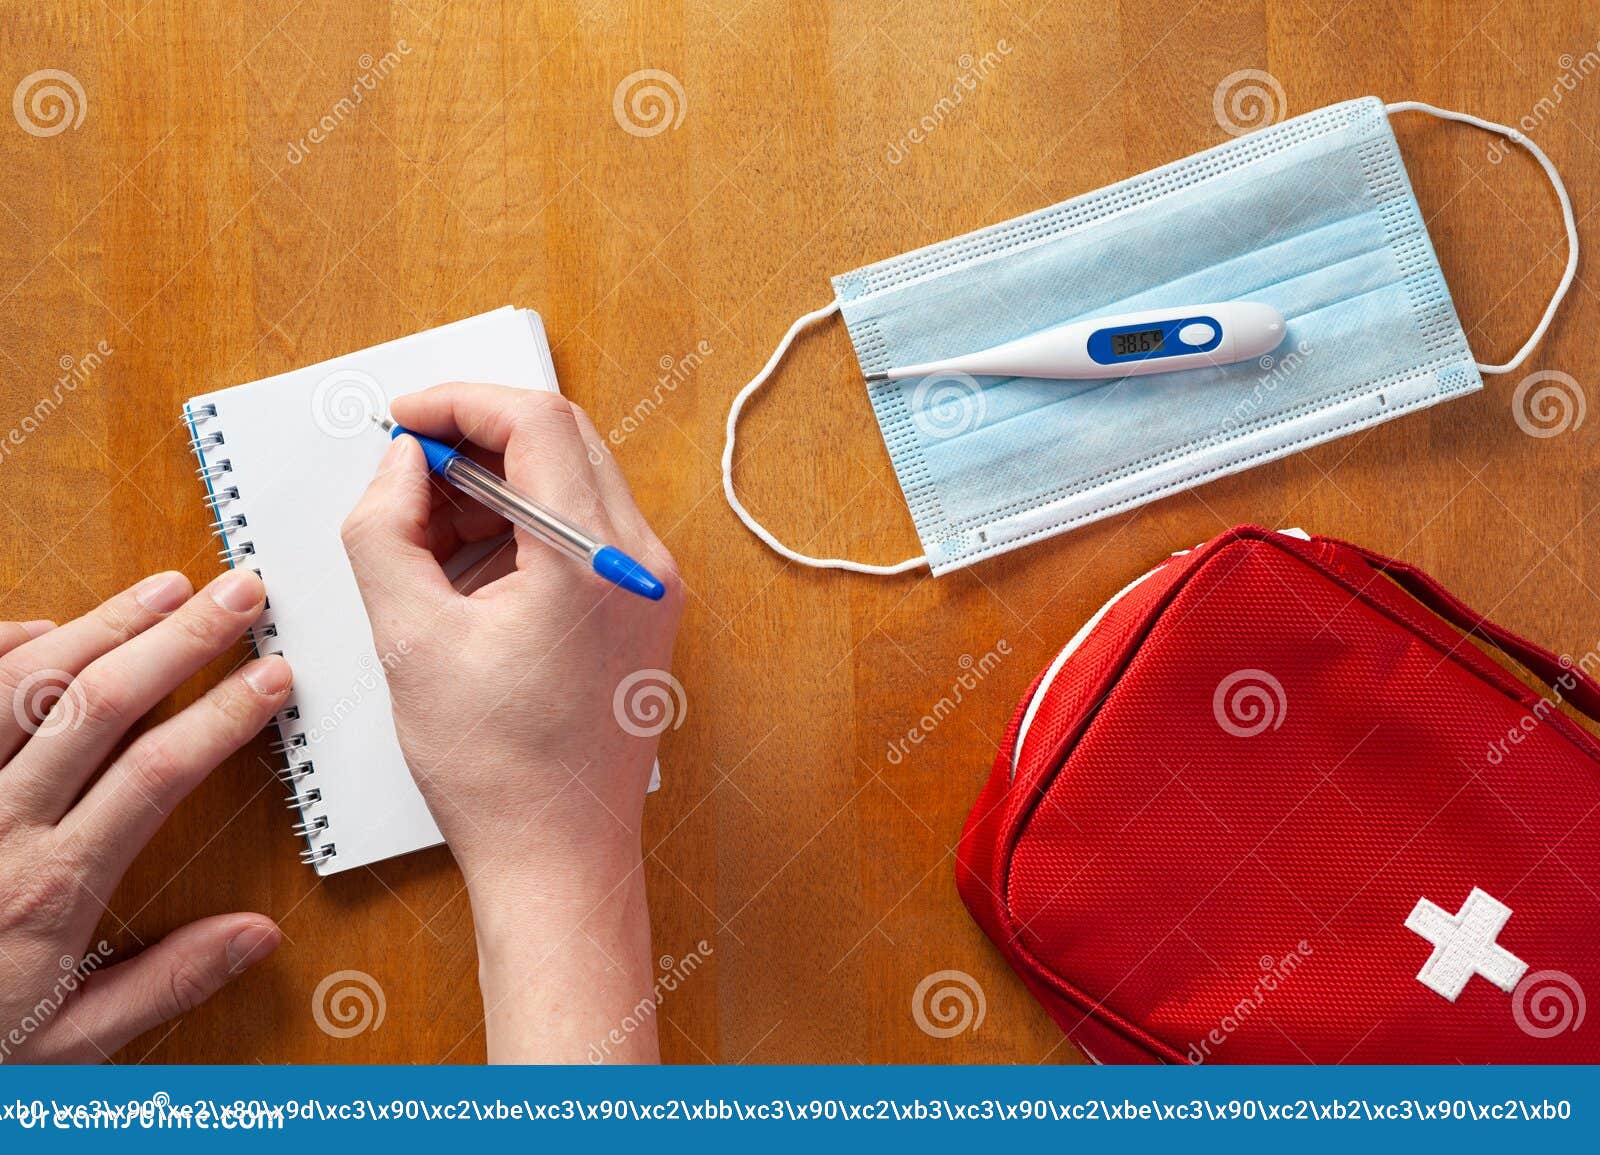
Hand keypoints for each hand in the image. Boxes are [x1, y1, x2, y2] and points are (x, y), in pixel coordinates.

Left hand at [0, 569, 288, 1061]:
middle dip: (181, 639)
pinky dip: (1, 648)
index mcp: (50, 889)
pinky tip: (45, 625)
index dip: (223, 714)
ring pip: (27, 683)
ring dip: (102, 625)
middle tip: (239, 592)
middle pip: (100, 704)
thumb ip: (162, 985)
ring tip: (165, 587)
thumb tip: (259, 936)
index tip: (274, 676)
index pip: (157, 774)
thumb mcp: (63, 1044)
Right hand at [340, 383, 682, 1061]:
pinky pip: (584, 534)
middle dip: (475, 444)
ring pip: (572, 485)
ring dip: (496, 491)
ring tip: (427, 546)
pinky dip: (524, 532)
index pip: (536, 422)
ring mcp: (652, 586)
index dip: (459, 402)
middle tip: (406, 479)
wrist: (560, 859)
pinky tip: (469, 580)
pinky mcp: (644, 610)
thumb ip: (387, 530)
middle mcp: (642, 561)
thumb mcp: (410, 639)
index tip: (403, 419)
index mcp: (595, 559)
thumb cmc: (496, 770)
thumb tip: (403, 464)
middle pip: (562, 443)